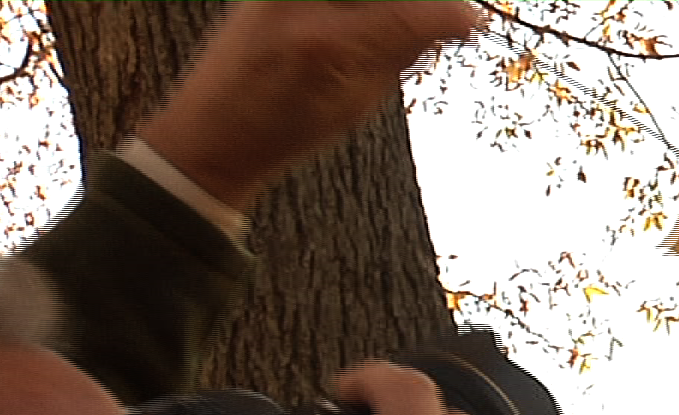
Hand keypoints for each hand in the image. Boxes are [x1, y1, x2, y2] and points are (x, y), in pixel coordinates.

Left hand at [140, 1, 481, 210]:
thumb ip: (400, 57)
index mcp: (330, 45)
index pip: (408, 14)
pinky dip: (355, 13)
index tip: (472, 21)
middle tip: (440, 20)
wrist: (205, 137)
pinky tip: (354, 36)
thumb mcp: (354, 107)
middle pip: (386, 2)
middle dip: (416, 9)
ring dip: (385, 13)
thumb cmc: (278, 132)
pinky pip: (332, 1)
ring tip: (390, 40)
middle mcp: (301, 5)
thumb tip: (443, 22)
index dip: (448, 15)